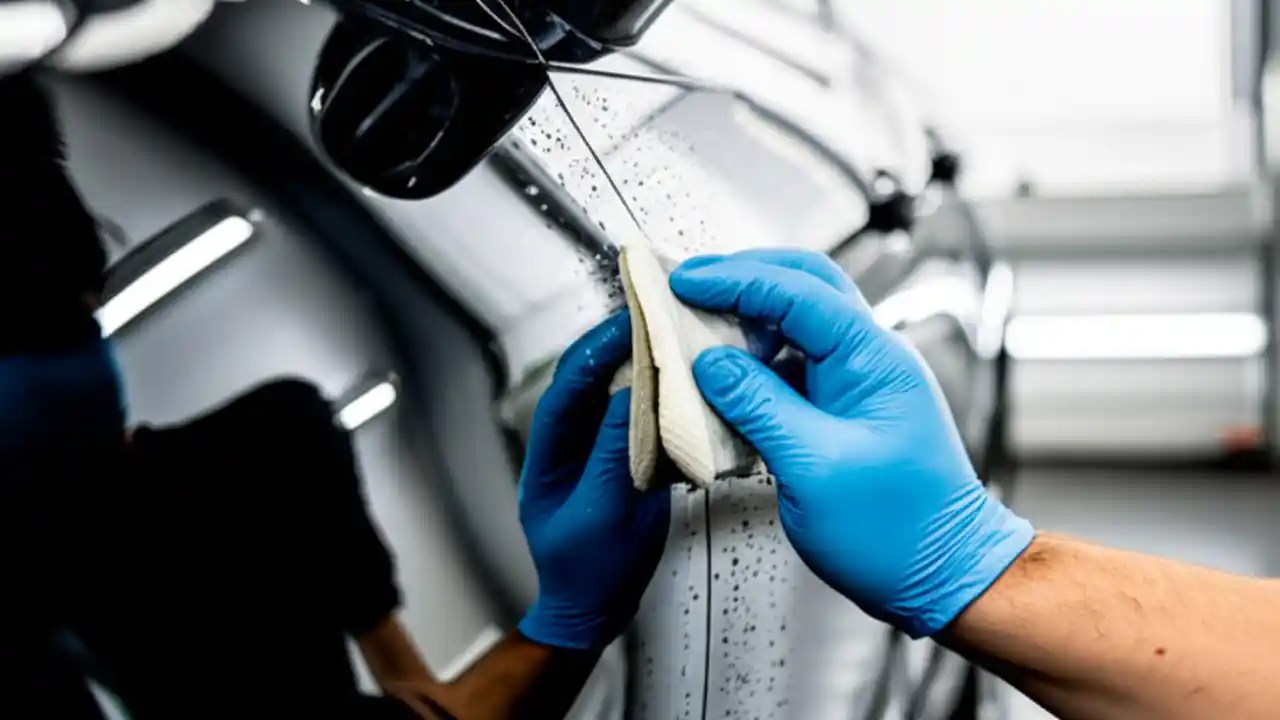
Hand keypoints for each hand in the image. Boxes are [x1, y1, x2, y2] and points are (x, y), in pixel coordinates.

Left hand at [517, 312, 670, 649]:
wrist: (597, 613)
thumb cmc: (592, 575)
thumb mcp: (605, 512)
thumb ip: (616, 451)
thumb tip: (631, 393)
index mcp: (547, 459)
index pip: (566, 390)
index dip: (594, 354)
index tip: (625, 324)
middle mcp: (567, 450)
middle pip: (588, 384)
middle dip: (616, 349)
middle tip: (650, 317)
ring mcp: (594, 456)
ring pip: (613, 399)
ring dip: (640, 370)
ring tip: (669, 341)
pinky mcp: (622, 465)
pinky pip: (637, 423)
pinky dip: (658, 402)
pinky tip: (680, 387)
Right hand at [670, 249, 1033, 637]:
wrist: (943, 575)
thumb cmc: (898, 532)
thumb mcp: (813, 466)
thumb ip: (758, 406)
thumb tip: (711, 364)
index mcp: (873, 360)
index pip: (798, 292)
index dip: (735, 279)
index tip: (685, 280)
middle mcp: (869, 360)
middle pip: (803, 286)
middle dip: (743, 276)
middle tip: (688, 283)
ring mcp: (857, 383)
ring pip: (796, 323)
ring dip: (746, 318)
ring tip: (696, 325)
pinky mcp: (842, 410)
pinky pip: (793, 366)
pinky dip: (753, 363)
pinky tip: (722, 379)